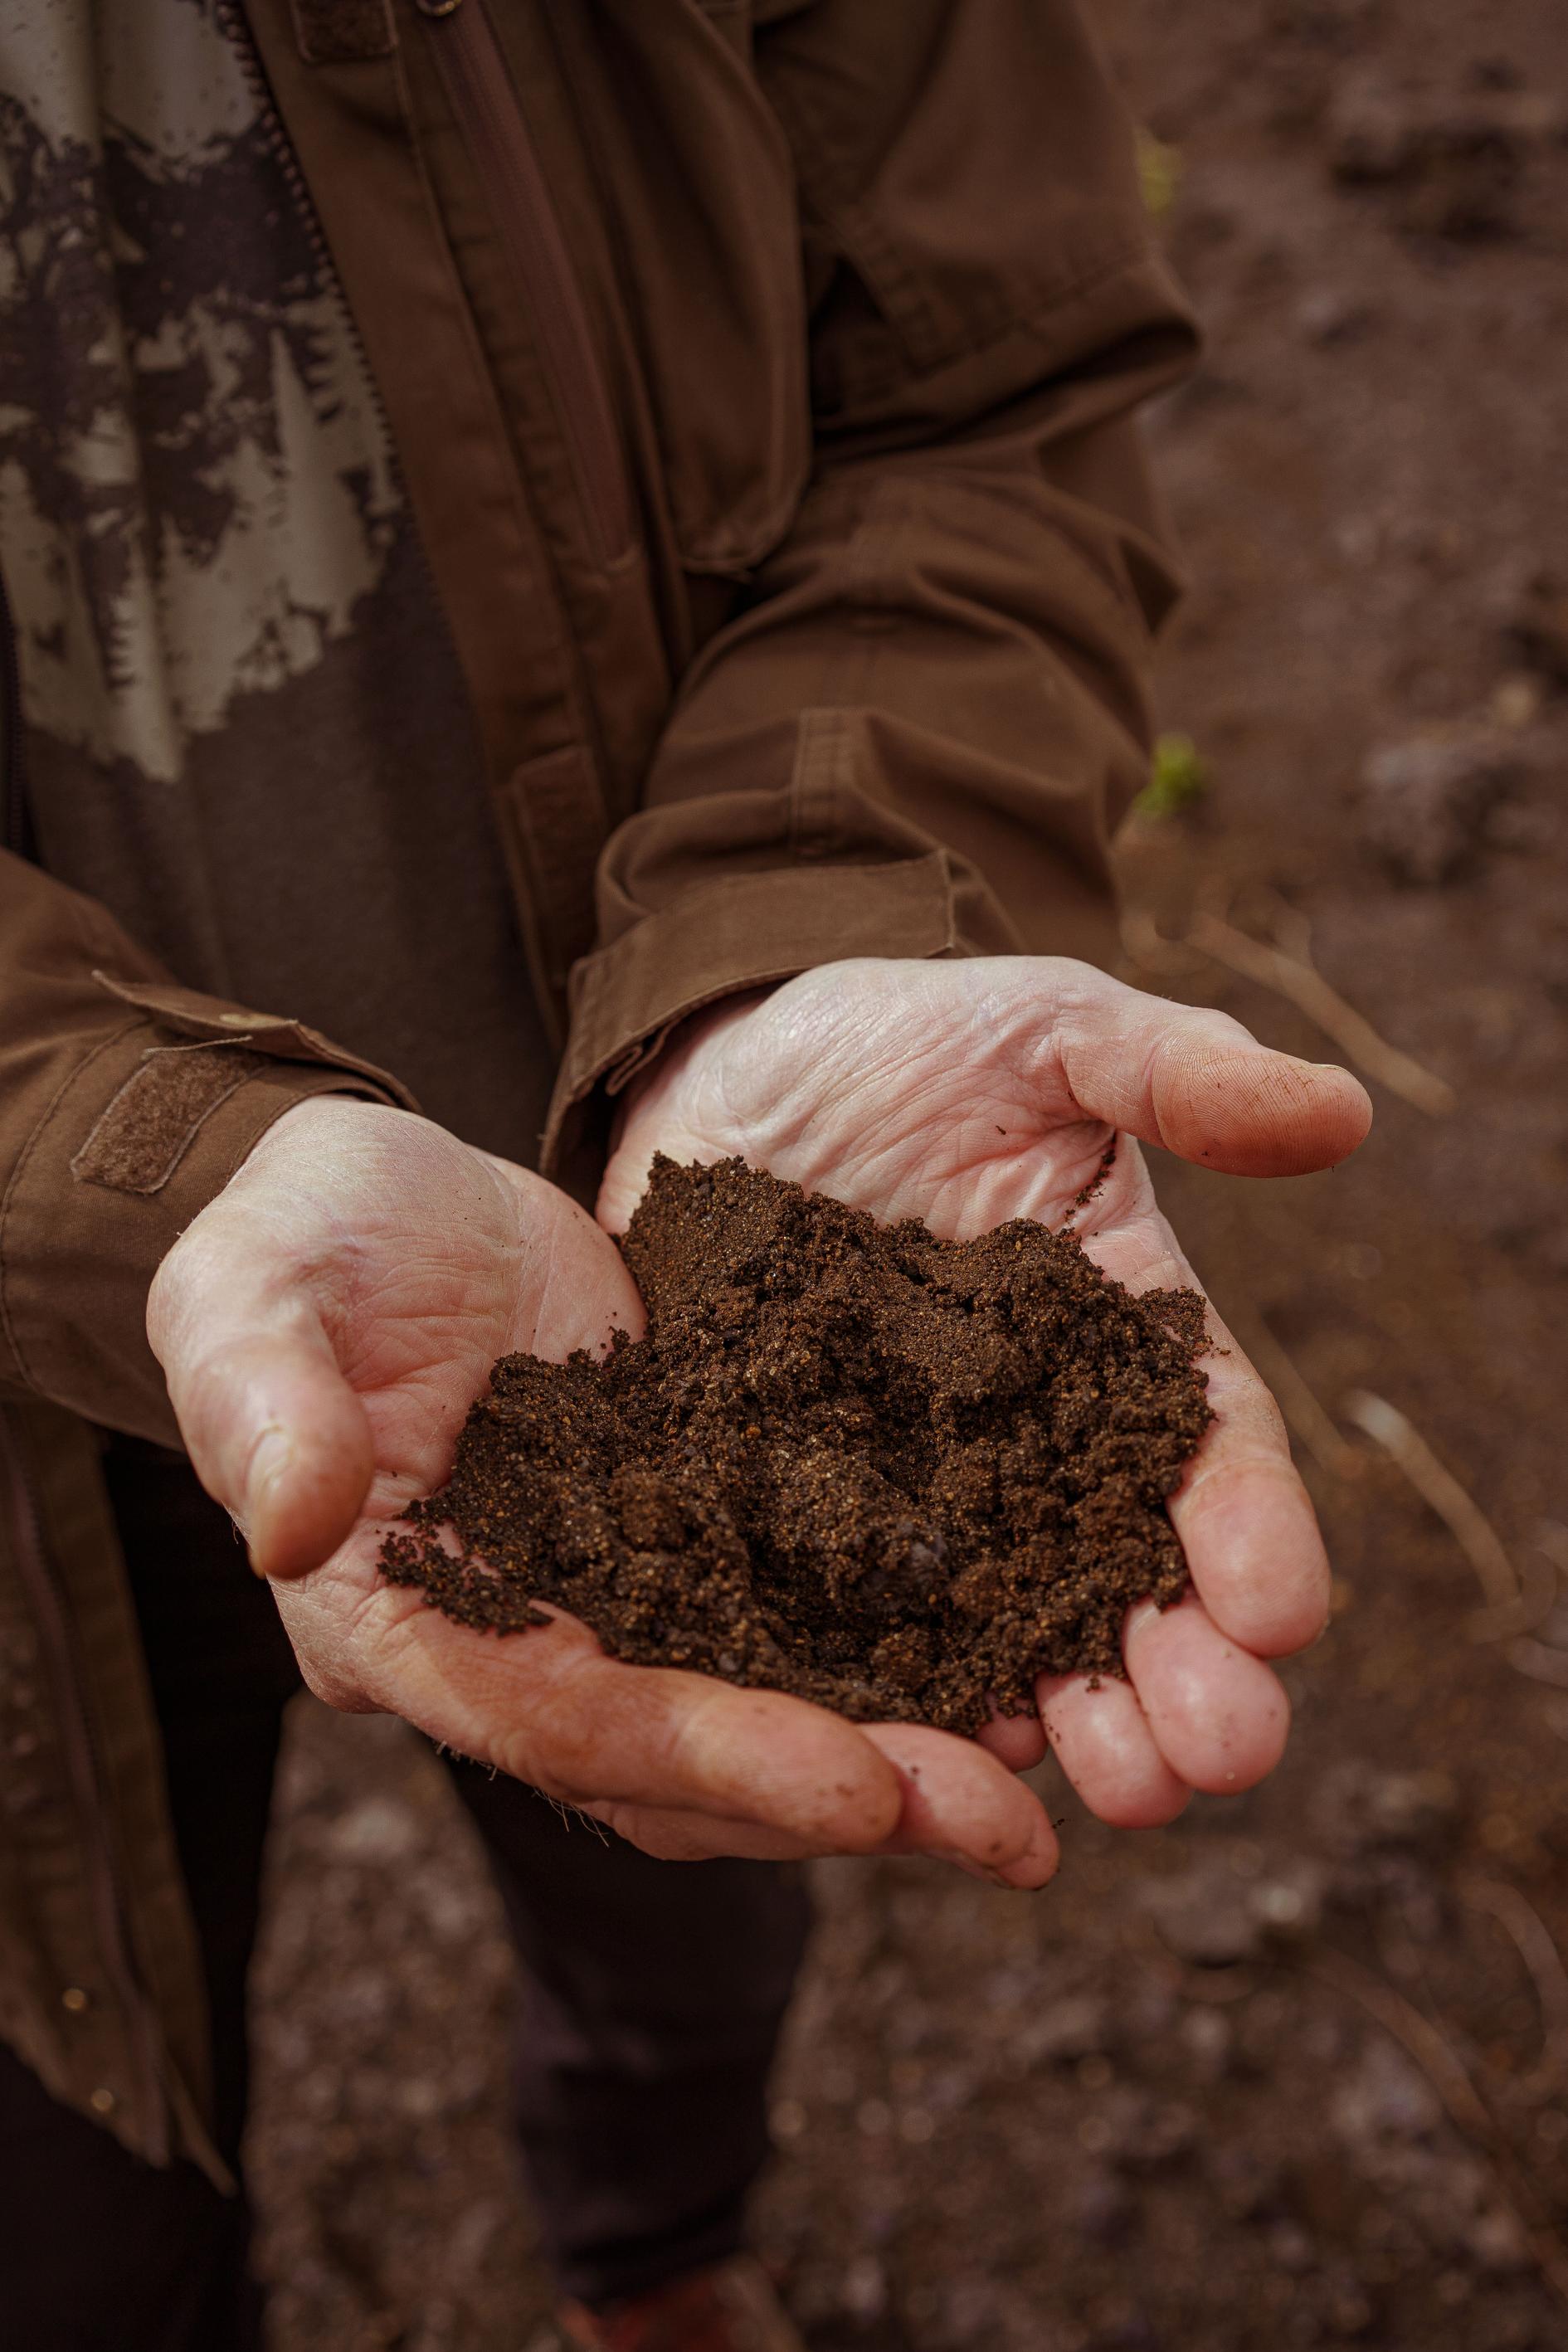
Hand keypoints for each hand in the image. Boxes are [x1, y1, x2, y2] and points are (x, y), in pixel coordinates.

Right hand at [147, 1097, 1053, 1882]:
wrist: (381, 1198)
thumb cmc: (299, 1235)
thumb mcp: (253, 1287)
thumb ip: (264, 1401)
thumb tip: (291, 1524)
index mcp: (399, 1623)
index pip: (558, 1721)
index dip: (704, 1757)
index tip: (858, 1789)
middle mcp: (512, 1646)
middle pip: (679, 1761)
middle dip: (839, 1795)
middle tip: (1004, 1820)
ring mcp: (604, 1602)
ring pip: (753, 1713)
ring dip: (891, 1754)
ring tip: (1037, 1779)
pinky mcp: (681, 1532)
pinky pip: (794, 1616)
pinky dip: (892, 1650)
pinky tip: (1010, 1654)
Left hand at [601, 957, 1371, 1830]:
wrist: (724, 1065)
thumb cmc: (901, 1036)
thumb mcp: (1044, 1030)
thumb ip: (1176, 1074)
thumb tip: (1342, 1111)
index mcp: (1119, 1327)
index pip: (1210, 1438)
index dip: (1254, 1526)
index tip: (1282, 1613)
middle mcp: (1037, 1433)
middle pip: (1129, 1566)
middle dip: (1184, 1668)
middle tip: (1218, 1758)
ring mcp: (920, 1485)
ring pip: (1013, 1621)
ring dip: (1070, 1716)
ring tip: (1114, 1794)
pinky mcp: (798, 1509)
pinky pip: (856, 1616)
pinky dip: (905, 1694)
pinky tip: (936, 1761)